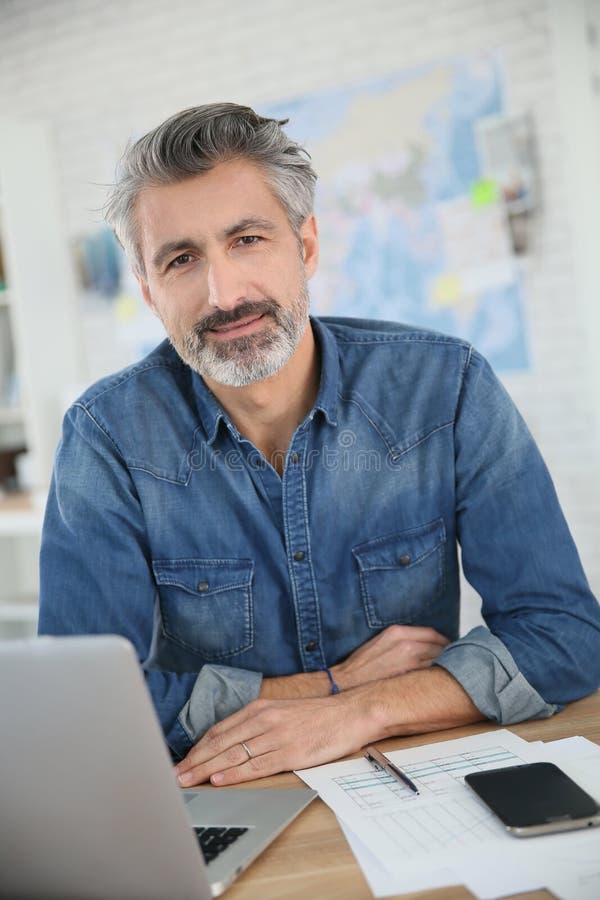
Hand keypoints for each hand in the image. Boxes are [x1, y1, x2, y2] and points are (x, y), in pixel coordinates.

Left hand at [175, 688, 379, 787]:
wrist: (350, 713)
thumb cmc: (318, 716)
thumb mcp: (282, 712)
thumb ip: (257, 724)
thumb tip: (232, 743)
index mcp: (260, 709)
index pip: (220, 730)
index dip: (198, 748)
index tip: (183, 762)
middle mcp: (264, 719)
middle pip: (221, 743)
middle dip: (195, 761)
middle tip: (176, 776)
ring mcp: (276, 736)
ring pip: (234, 754)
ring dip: (207, 769)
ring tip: (189, 780)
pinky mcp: (290, 752)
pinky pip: (257, 765)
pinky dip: (235, 774)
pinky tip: (220, 779)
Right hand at [333, 624, 448, 689]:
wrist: (345, 684)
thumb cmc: (362, 666)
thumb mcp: (381, 642)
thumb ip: (404, 639)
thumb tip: (425, 645)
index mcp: (399, 632)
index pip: (435, 635)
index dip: (445, 643)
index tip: (450, 650)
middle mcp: (408, 645)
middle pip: (442, 648)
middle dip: (450, 656)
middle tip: (456, 664)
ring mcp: (411, 663)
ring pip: (441, 663)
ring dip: (448, 669)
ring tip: (451, 676)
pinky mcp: (411, 680)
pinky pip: (433, 677)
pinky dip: (439, 680)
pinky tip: (439, 686)